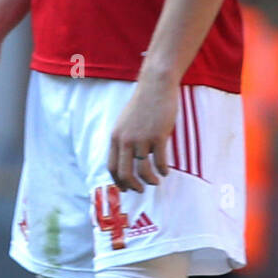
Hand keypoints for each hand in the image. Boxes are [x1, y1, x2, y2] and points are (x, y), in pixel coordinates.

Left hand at [107, 74, 177, 191]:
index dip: (118, 182)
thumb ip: (125, 140)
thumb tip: (130, 161)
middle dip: (132, 186)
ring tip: (156, 181)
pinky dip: (163, 170)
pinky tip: (166, 171)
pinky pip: (160, 161)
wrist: (156, 87)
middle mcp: (126, 140)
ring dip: (150, 180)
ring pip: (143, 170)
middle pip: (125, 173)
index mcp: (116, 137)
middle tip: (140, 190)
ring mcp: (142, 138)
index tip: (126, 188)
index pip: (112, 167)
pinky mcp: (158, 136)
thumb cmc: (143, 104)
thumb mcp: (126, 123)